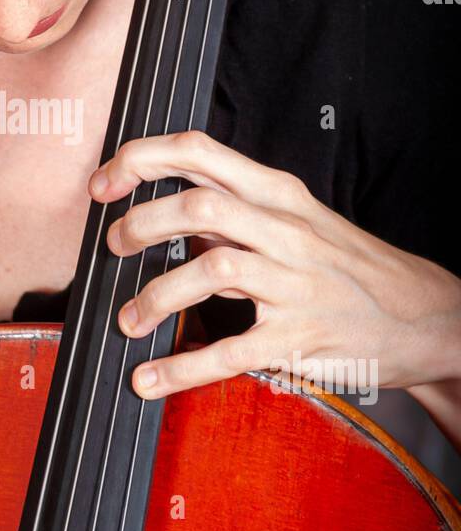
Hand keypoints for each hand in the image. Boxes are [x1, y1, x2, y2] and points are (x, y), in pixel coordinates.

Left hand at [88, 131, 460, 447]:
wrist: (428, 317)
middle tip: (112, 246)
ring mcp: (295, 285)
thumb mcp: (300, 222)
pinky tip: (149, 379)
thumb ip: (238, 215)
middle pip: (199, 204)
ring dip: (156, 295)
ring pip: (212, 270)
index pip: (199, 151)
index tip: (103, 183)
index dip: (140, 160)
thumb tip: (173, 224)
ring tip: (129, 319)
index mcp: (278, 195)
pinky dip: (180, 368)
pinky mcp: (300, 339)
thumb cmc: (353, 268)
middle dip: (141, 223)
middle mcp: (286, 231)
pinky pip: (231, 351)